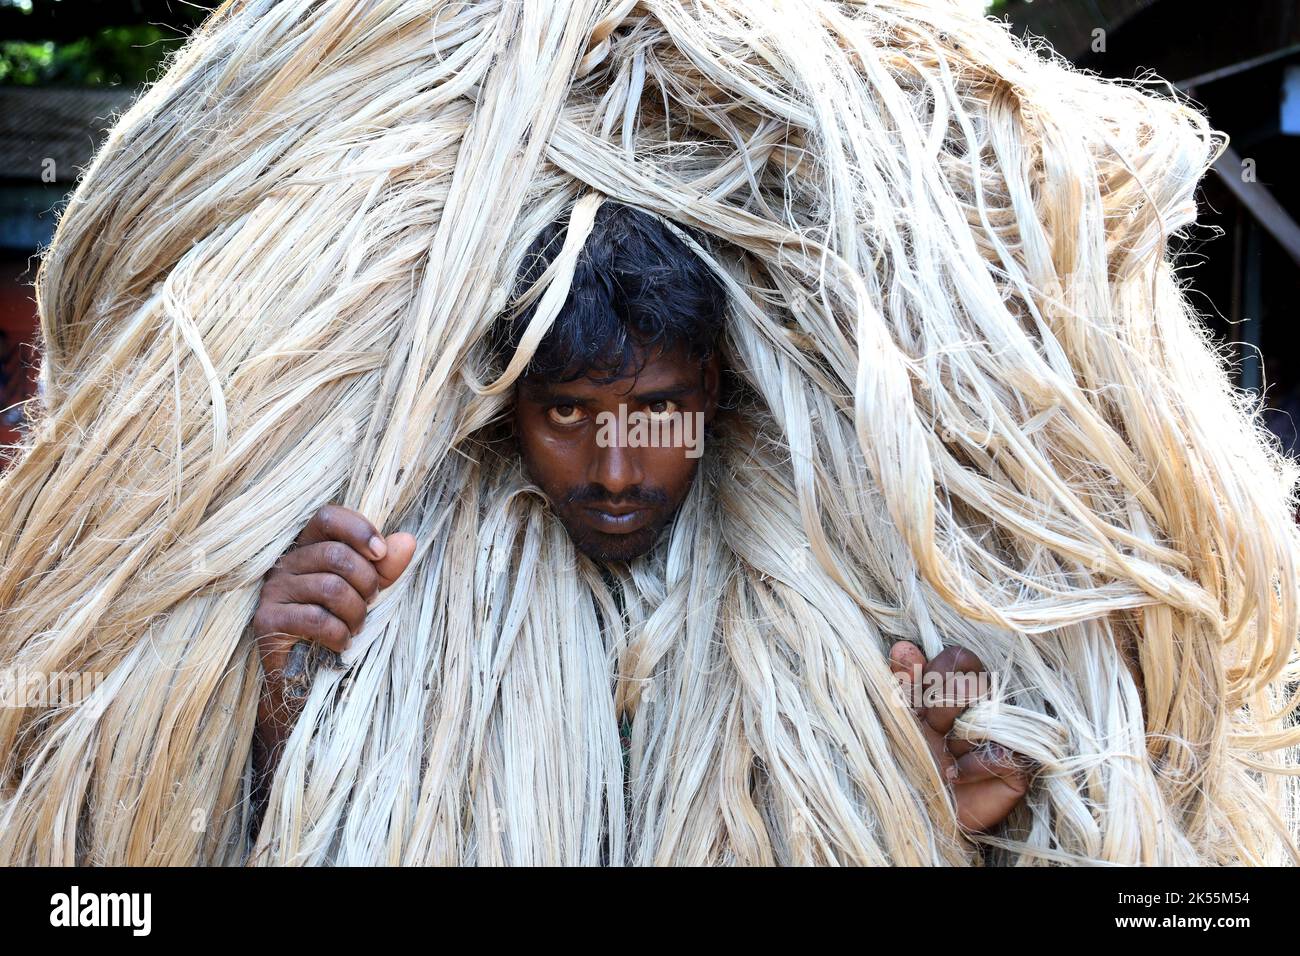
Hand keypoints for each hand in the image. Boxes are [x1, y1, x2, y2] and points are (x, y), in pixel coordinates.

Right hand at [252, 503, 416, 680]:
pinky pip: (318, 620)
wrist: (305, 676)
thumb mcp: (367, 591)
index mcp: (308, 548)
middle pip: (335, 555)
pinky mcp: (267, 621)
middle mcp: (285, 564)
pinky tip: (341, 642)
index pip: (328, 517)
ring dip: (356, 612)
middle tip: (370, 602)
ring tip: (356, 626)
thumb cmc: (338, 625)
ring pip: (330, 588)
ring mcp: (273, 591)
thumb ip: (386, 566)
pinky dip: (340, 634)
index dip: (359, 529)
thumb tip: (407, 541)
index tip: (381, 553)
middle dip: (366, 582)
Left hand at [889, 640, 1033, 833]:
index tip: (917, 701)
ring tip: (943, 757)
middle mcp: (987, 706)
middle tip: (931, 730)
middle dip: (940, 707)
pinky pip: (1001, 753)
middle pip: (972, 682)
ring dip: (954, 740)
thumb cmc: (913, 760)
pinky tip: (954, 776)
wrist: (922, 811)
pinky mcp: (1019, 766)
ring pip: (986, 716)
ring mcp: (1007, 734)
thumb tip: (902, 648)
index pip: (959, 658)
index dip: (935, 675)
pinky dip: (971, 766)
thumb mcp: (902, 720)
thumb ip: (904, 684)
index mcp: (959, 687)